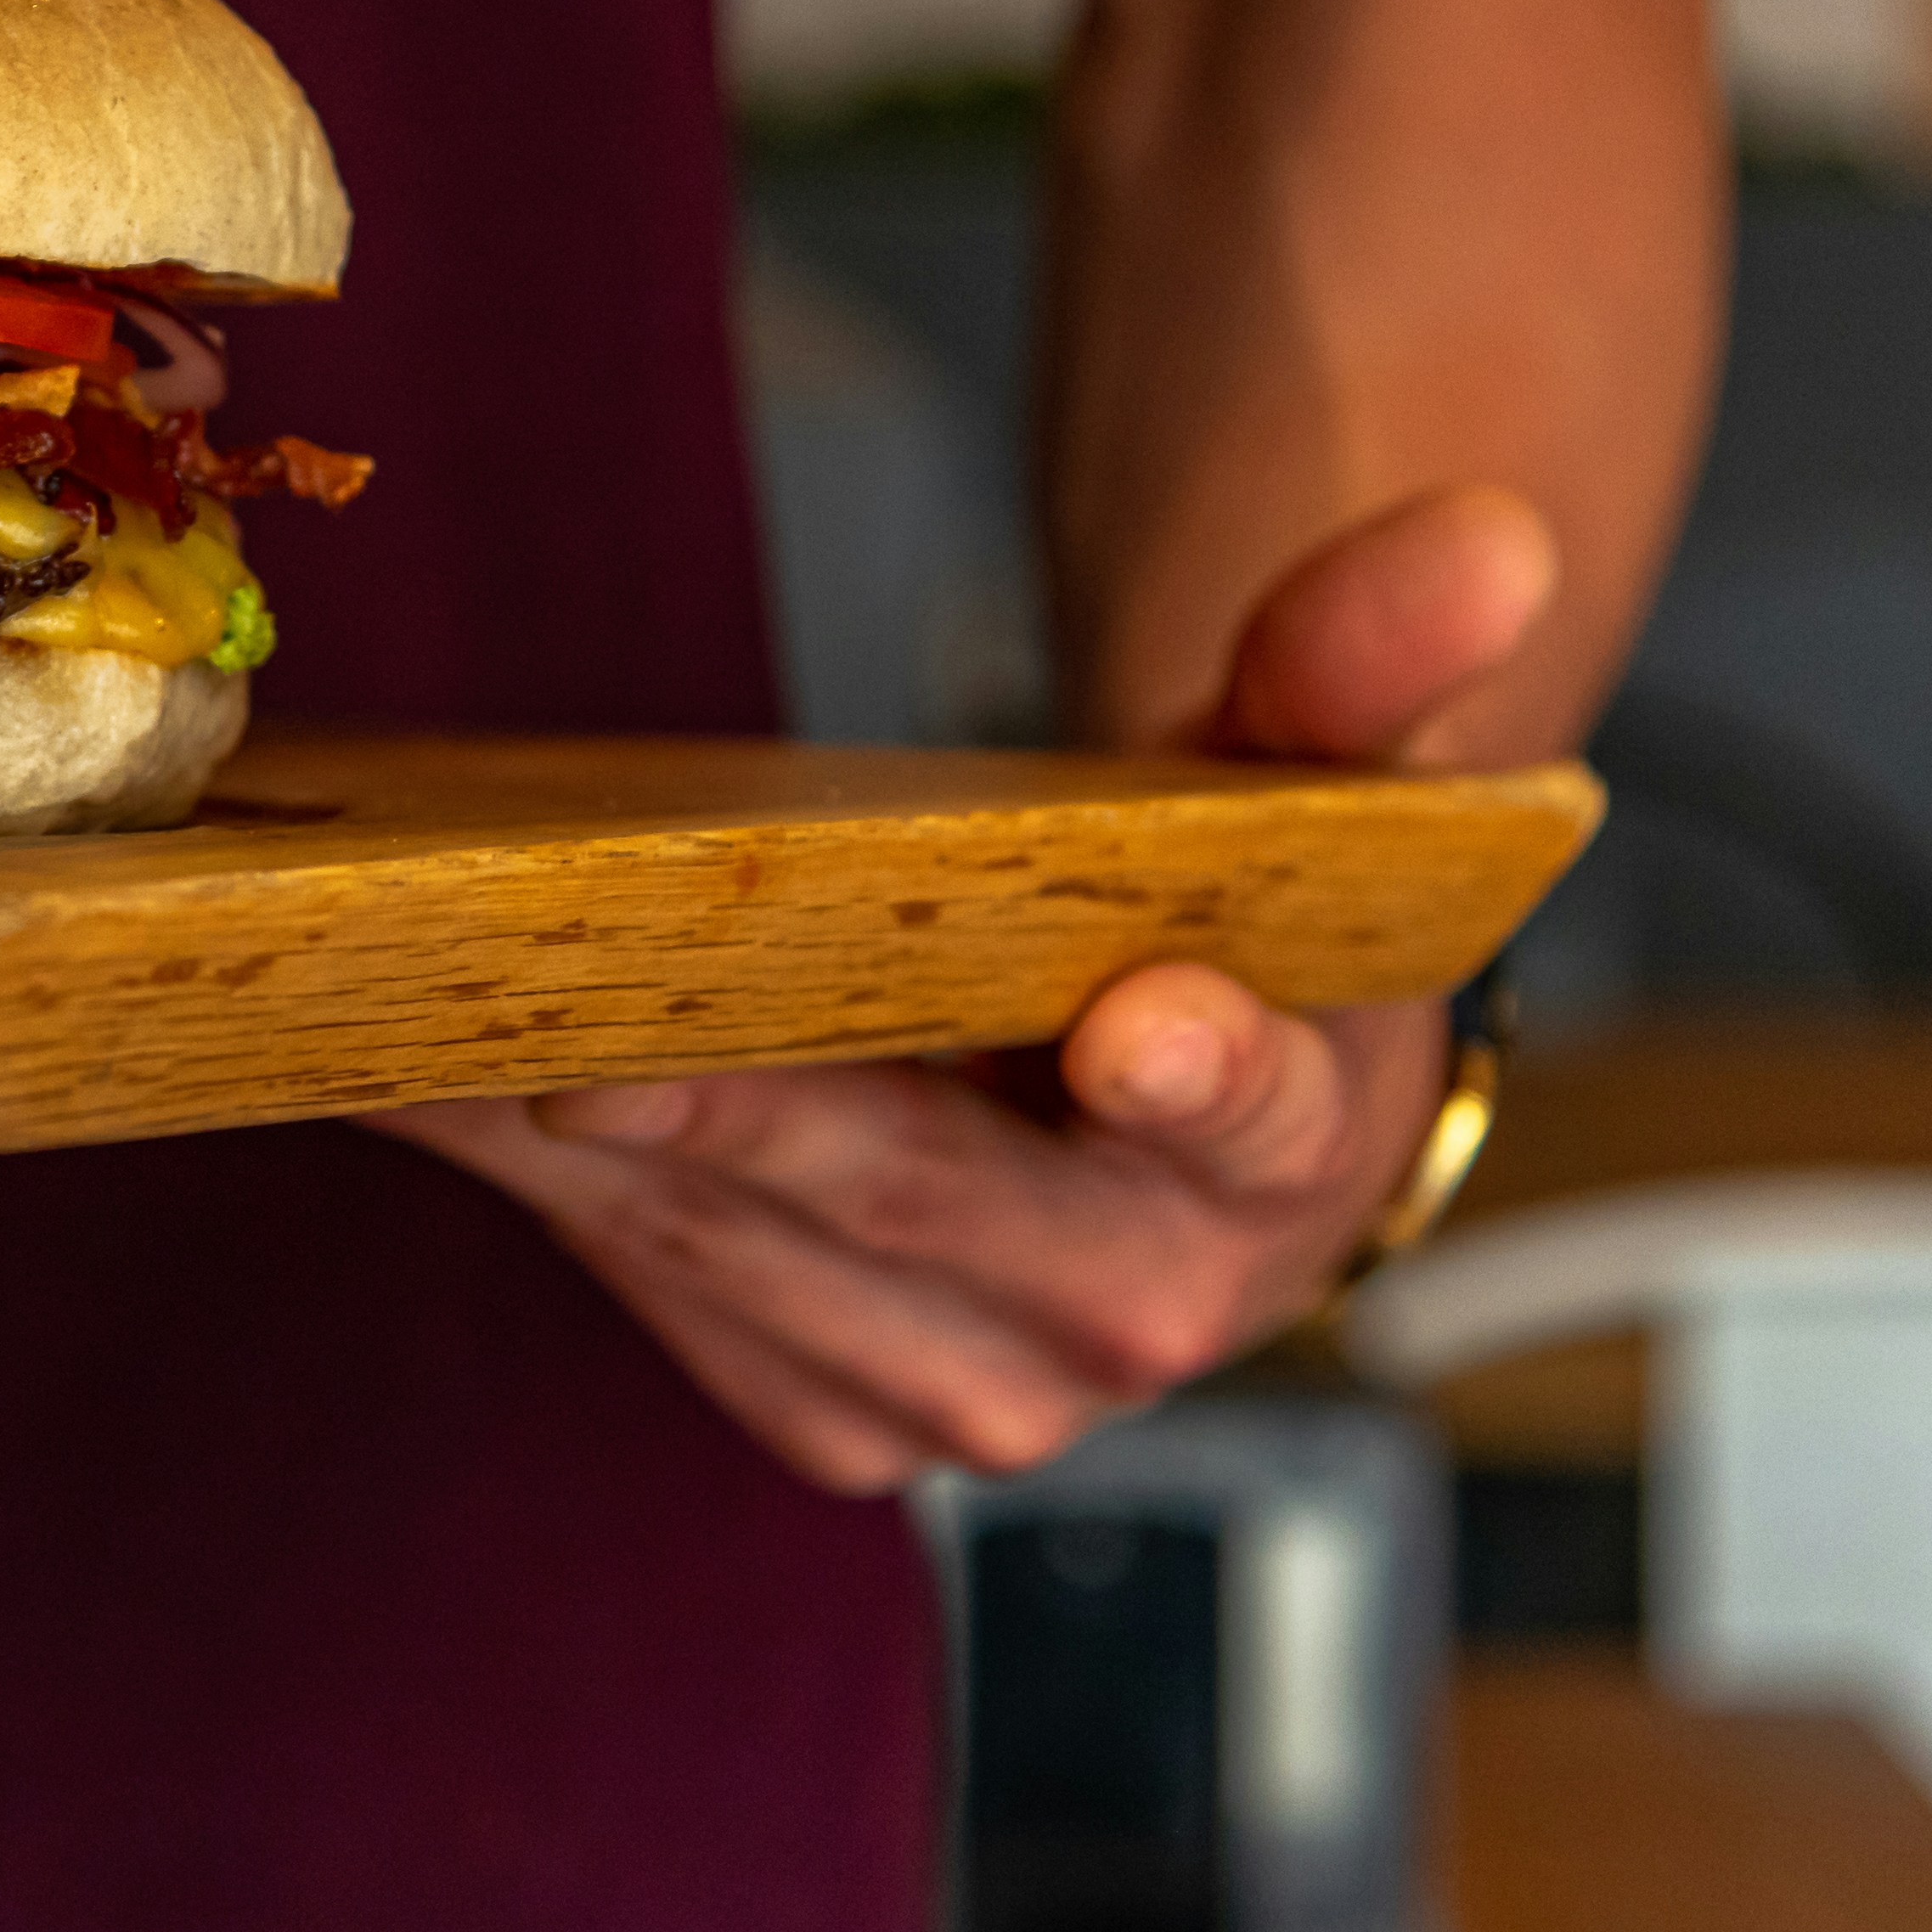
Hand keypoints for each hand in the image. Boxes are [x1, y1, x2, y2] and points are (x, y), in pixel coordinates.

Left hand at [381, 485, 1557, 1491]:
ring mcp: (964, 1378)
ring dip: (603, 1159)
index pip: (1252, 1122)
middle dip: (761, 1124)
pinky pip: (667, 1290)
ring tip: (447, 1039)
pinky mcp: (820, 1394)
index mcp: (1278, 1154)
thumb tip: (1492, 537)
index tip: (1139, 1025)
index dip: (1200, 1079)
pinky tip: (439, 1084)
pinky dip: (556, 1192)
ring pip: (761, 1260)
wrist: (1150, 1098)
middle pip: (929, 1203)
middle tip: (598, 1045)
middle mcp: (1126, 1306)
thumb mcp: (1300, 766)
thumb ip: (1371, 657)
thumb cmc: (1220, 915)